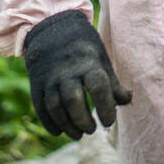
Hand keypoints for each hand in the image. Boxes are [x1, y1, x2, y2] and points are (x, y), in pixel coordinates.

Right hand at [23, 10, 132, 138]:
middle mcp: (67, 71)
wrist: (51, 29)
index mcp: (88, 63)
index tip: (108, 121)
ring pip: (55, 107)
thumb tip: (127, 101)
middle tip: (92, 129)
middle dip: (83, 120)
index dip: (105, 107)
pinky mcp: (36, 85)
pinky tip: (59, 131)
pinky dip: (50, 123)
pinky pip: (41, 108)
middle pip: (73, 100)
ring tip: (79, 134)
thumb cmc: (83, 48)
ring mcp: (50, 78)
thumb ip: (112, 82)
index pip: (98, 87)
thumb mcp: (101, 58)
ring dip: (67, 126)